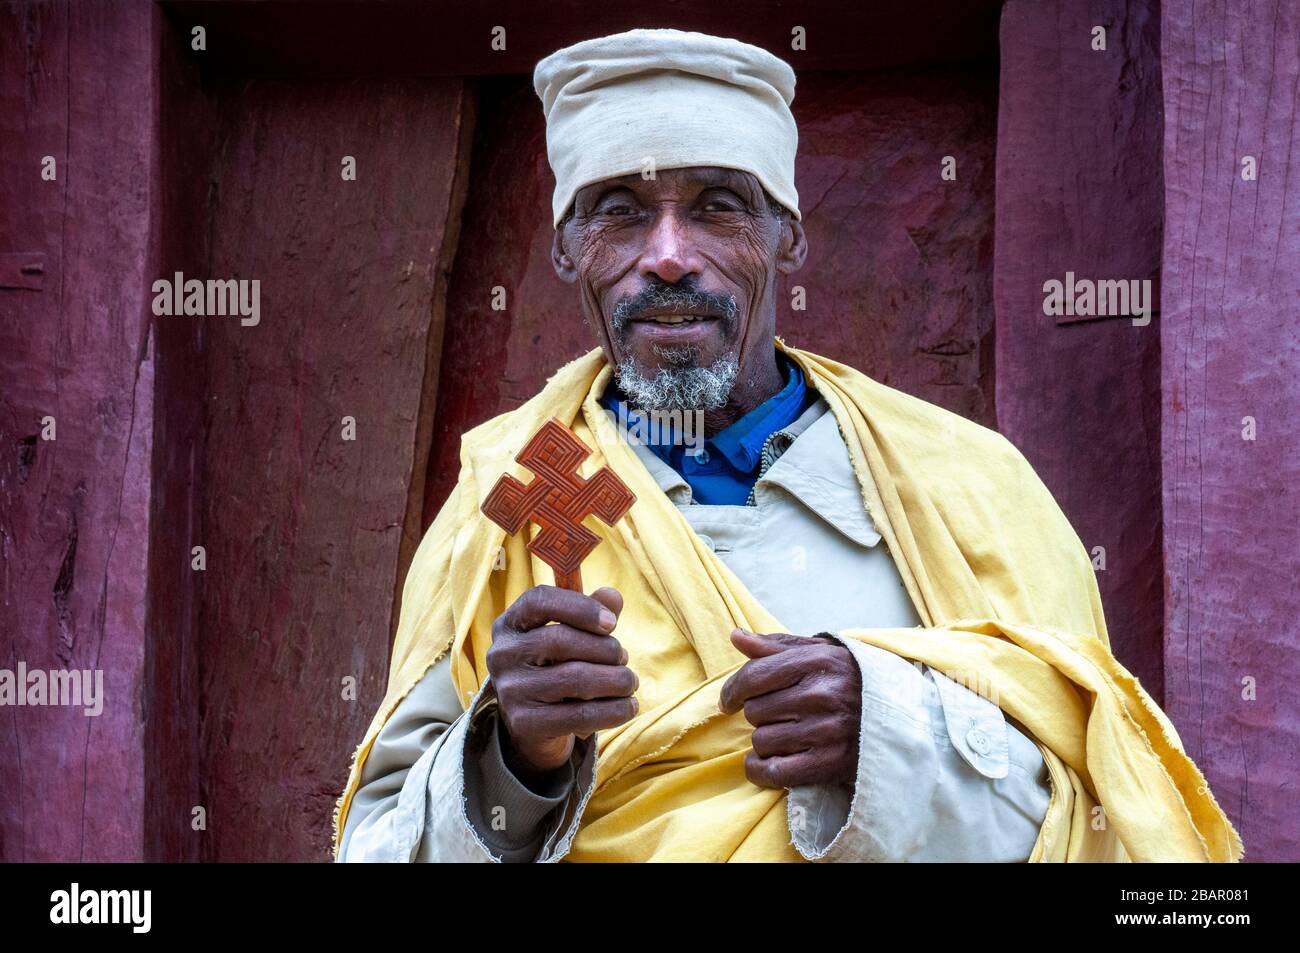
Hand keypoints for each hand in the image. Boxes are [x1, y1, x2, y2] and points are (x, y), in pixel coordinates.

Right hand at [487, 585, 637, 781]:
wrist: (533, 722)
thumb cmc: (556, 666)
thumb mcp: (570, 635)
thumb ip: (590, 612)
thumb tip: (612, 596)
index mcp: (510, 624)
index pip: (539, 601)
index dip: (580, 607)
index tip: (612, 623)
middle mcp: (502, 654)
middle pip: (560, 640)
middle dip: (605, 648)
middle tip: (623, 657)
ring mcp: (510, 691)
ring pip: (574, 678)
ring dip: (615, 679)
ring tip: (629, 682)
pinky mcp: (525, 723)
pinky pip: (579, 715)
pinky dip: (613, 711)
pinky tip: (628, 707)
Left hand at [718, 629, 860, 788]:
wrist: (900, 716)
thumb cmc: (851, 680)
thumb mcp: (819, 653)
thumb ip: (776, 646)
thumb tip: (736, 636)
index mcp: (817, 662)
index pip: (754, 676)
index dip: (732, 690)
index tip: (729, 701)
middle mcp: (821, 694)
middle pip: (756, 710)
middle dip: (759, 714)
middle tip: (777, 715)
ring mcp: (826, 730)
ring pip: (762, 741)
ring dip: (765, 741)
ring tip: (784, 735)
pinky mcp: (830, 762)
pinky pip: (774, 772)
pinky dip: (760, 770)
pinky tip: (764, 763)